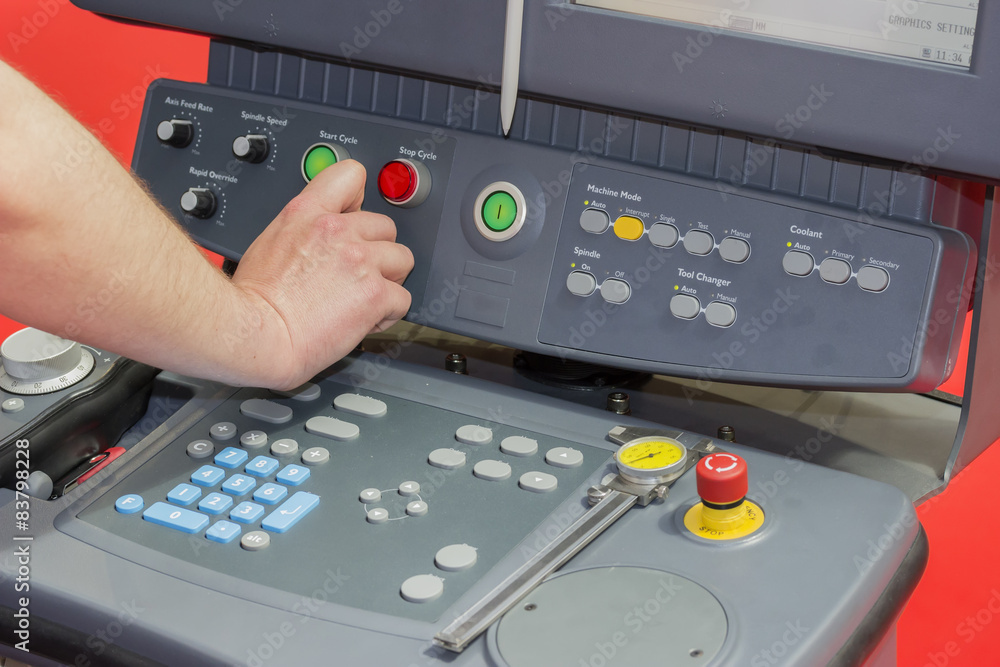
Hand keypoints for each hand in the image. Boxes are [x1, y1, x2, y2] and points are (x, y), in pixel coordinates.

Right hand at [231, 160, 412, 388]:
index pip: (351, 174)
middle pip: (386, 226)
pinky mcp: (375, 293)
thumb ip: (305, 227)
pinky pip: (403, 299)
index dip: (359, 197)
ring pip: (402, 259)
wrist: (257, 334)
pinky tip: (364, 319)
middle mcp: (338, 230)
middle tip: (355, 274)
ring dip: (389, 279)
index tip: (356, 215)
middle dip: (376, 250)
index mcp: (307, 212)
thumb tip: (321, 234)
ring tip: (362, 296)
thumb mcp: (271, 240)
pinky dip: (388, 313)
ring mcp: (360, 260)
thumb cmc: (256, 300)